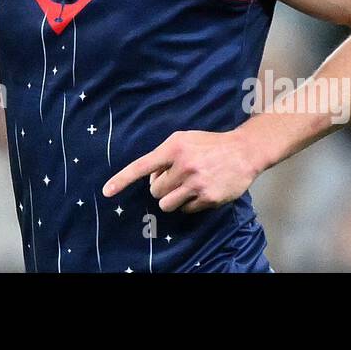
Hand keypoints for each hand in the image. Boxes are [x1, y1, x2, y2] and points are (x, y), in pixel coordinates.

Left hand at [101, 129, 262, 213]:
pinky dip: (188, 204)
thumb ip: (164, 156)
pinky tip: (200, 191)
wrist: (243, 151)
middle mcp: (184, 165)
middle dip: (161, 188)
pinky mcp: (208, 198)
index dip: (122, 180)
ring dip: (171, 199)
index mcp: (174, 148)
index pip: (142, 166)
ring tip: (185, 188)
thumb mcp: (184, 140)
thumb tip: (150, 179)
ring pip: (166, 204)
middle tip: (175, 179)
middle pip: (155, 191)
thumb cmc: (209, 144)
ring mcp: (196, 183)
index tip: (107, 192)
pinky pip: (185, 210)